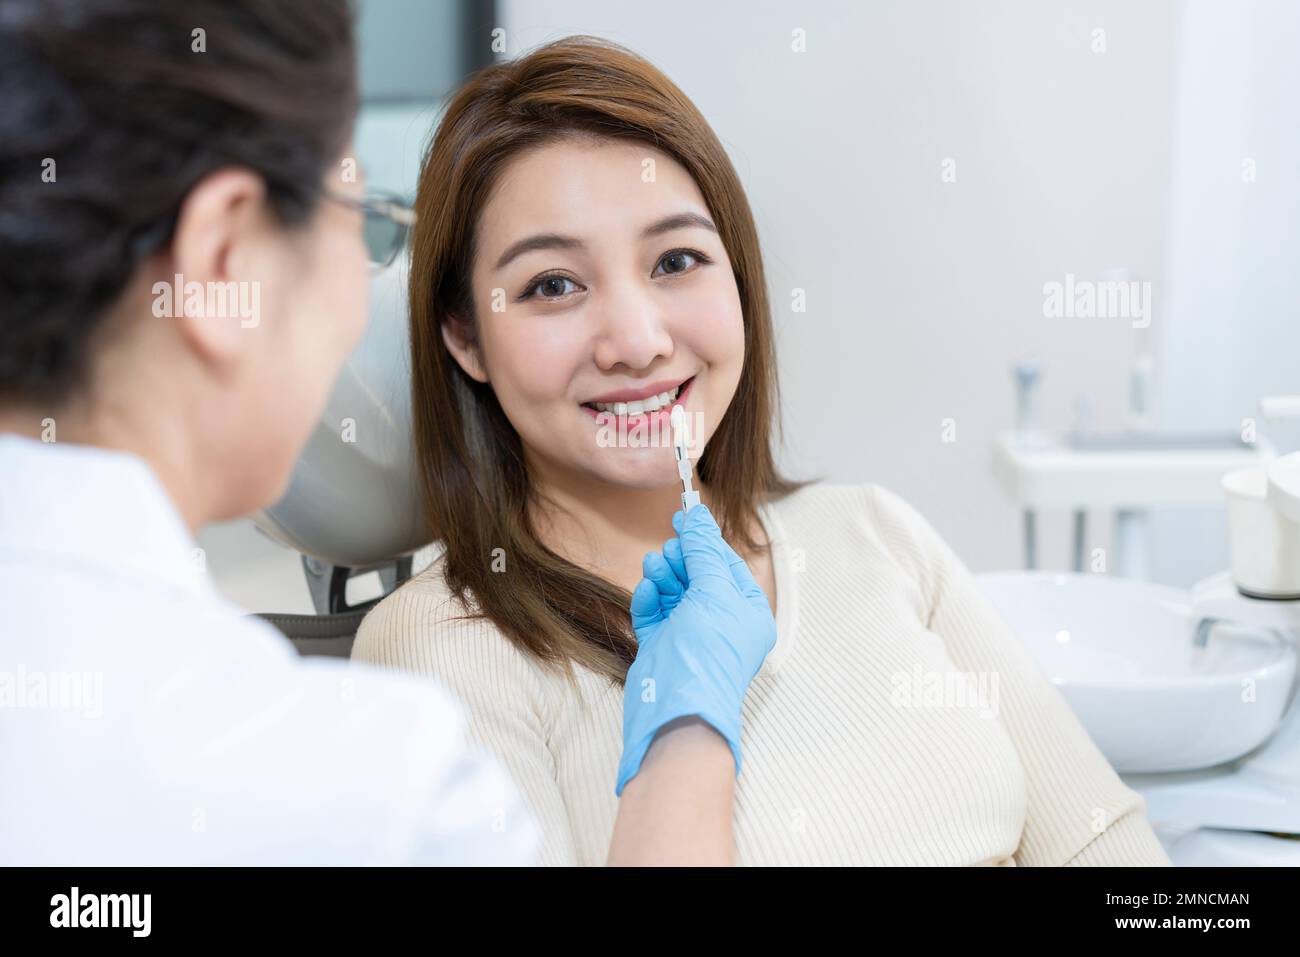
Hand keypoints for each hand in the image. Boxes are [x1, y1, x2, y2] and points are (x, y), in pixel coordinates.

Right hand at [616, 504, 776, 795]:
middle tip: (668, 551)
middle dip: (681, 560)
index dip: (705, 541)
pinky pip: (654, 613)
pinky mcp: (662, 647)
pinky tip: (646, 590)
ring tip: (653, 567)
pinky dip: (648, 598)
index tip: (682, 517)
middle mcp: (721, 624)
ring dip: (663, 575)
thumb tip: (697, 515)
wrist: (677, 707)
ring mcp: (690, 636)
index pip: (727, 566)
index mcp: (747, 613)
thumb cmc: (707, 652)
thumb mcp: (712, 591)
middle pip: (698, 576)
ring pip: (673, 592)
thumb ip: (703, 550)